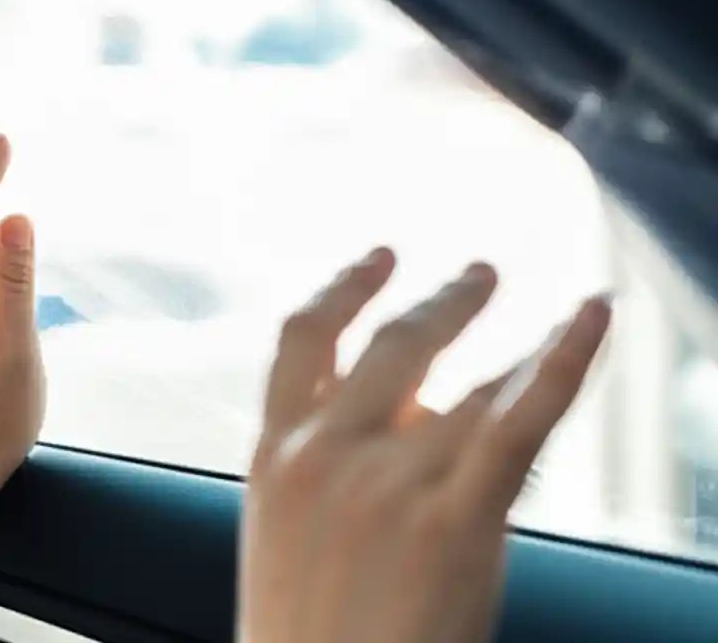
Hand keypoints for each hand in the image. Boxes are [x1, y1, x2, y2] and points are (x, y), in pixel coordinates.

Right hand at [239, 248, 610, 642]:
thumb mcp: (284, 533)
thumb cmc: (308, 633)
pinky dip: (563, 358)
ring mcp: (388, 481)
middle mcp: (327, 452)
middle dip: (444, 301)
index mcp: (274, 454)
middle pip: (392, 343)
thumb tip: (406, 407)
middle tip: (482, 276)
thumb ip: (330, 459)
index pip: (301, 339)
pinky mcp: (454, 518)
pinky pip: (518, 420)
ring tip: (553, 317)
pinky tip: (591, 315)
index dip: (344, 287)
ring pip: (468, 383)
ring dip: (516, 337)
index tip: (379, 260)